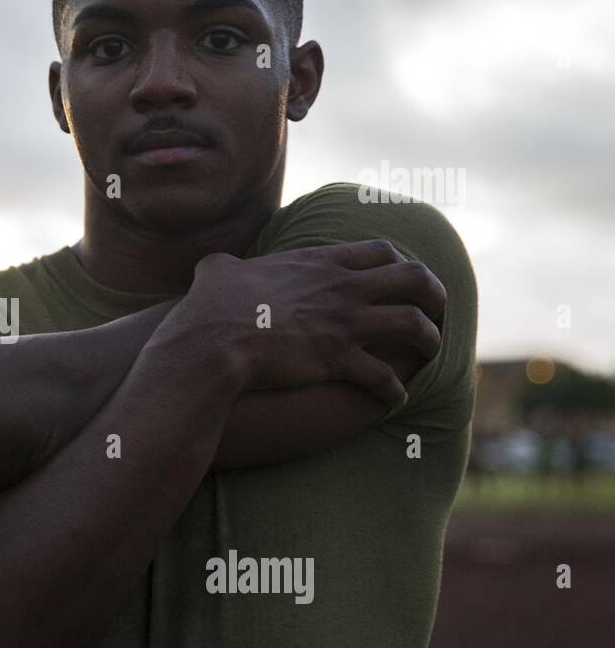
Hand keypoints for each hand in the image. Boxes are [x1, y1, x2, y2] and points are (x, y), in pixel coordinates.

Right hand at [178, 239, 445, 405]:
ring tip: (430, 351)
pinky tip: (394, 397)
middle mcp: (342, 288)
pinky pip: (384, 376)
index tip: (400, 276)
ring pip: (414, 324)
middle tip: (437, 308)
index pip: (379, 250)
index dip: (398, 262)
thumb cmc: (210, 305)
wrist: (212, 341)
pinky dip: (394, 389)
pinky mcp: (339, 361)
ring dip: (429, 338)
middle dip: (434, 292)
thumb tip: (216, 267)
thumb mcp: (217, 270)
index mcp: (319, 262)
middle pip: (414, 278)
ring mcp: (345, 324)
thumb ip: (227, 264)